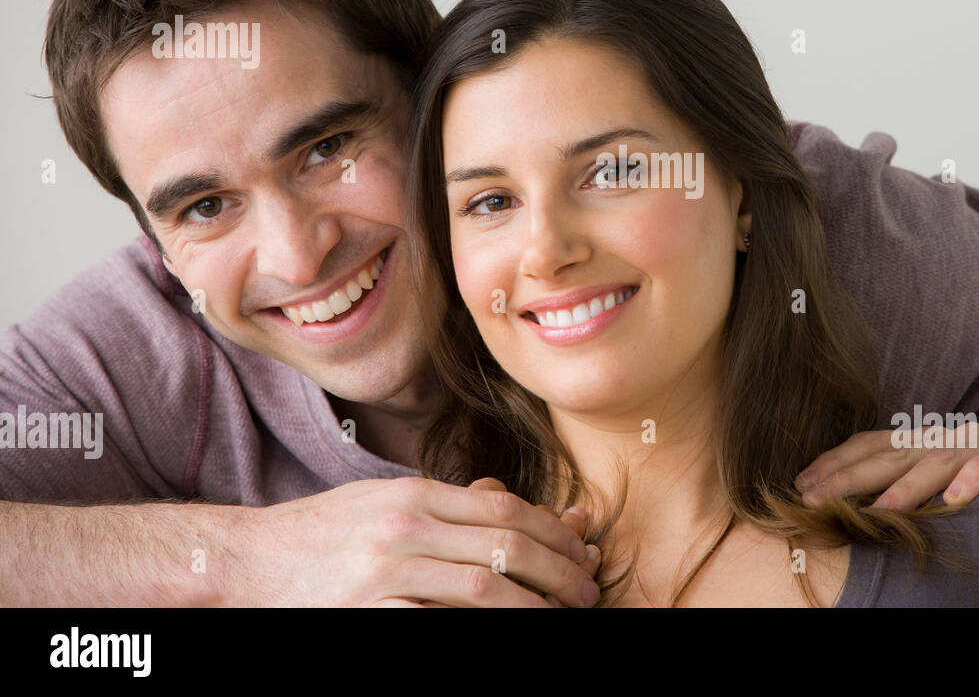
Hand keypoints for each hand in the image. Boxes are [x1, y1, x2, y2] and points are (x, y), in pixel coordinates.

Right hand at [244, 476, 601, 606]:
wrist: (244, 562)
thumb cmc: (318, 533)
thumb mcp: (380, 500)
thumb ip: (439, 503)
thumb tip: (502, 504)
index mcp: (411, 493)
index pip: (501, 508)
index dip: (550, 529)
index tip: (579, 547)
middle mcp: (404, 525)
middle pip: (504, 544)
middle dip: (557, 568)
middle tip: (587, 588)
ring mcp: (386, 570)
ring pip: (484, 585)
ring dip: (534, 603)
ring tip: (563, 614)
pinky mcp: (370, 611)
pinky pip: (441, 622)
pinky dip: (483, 627)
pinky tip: (509, 631)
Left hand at [795, 423, 978, 510]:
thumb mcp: (935, 508)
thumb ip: (896, 501)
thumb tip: (836, 512)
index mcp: (931, 444)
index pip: (876, 445)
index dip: (838, 462)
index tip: (802, 484)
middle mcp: (960, 437)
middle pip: (899, 451)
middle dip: (855, 476)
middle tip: (820, 498)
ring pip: (944, 458)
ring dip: (911, 486)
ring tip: (882, 509)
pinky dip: (976, 477)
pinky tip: (955, 498)